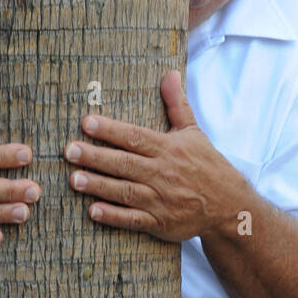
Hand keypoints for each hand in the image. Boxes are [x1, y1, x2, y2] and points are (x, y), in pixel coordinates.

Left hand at [64, 70, 246, 240]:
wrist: (228, 205)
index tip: (87, 123)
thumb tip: (169, 73)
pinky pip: (134, 220)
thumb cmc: (207, 166)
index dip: (110, 130)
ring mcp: (160, 200)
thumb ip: (176, 104)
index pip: (135, 137)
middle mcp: (162, 173)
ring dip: (98, 186)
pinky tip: (93, 211)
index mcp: (168, 149)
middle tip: (70, 151)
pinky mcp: (160, 223)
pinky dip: (114, 216)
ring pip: (125, 191)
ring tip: (74, 179)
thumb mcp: (193, 131)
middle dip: (95, 157)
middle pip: (124, 163)